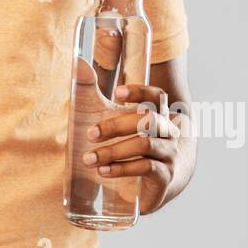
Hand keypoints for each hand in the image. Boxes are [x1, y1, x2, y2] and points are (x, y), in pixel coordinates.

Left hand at [81, 82, 182, 214]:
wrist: (157, 183)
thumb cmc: (131, 144)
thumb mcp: (113, 119)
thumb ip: (95, 92)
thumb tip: (78, 64)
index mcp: (159, 114)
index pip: (158, 97)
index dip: (140, 92)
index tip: (116, 93)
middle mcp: (169, 131)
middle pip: (148, 120)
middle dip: (115, 126)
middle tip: (89, 134)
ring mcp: (169, 154)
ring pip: (145, 145)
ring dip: (113, 151)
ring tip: (89, 159)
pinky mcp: (165, 176)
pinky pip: (145, 167)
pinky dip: (121, 168)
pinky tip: (103, 170)